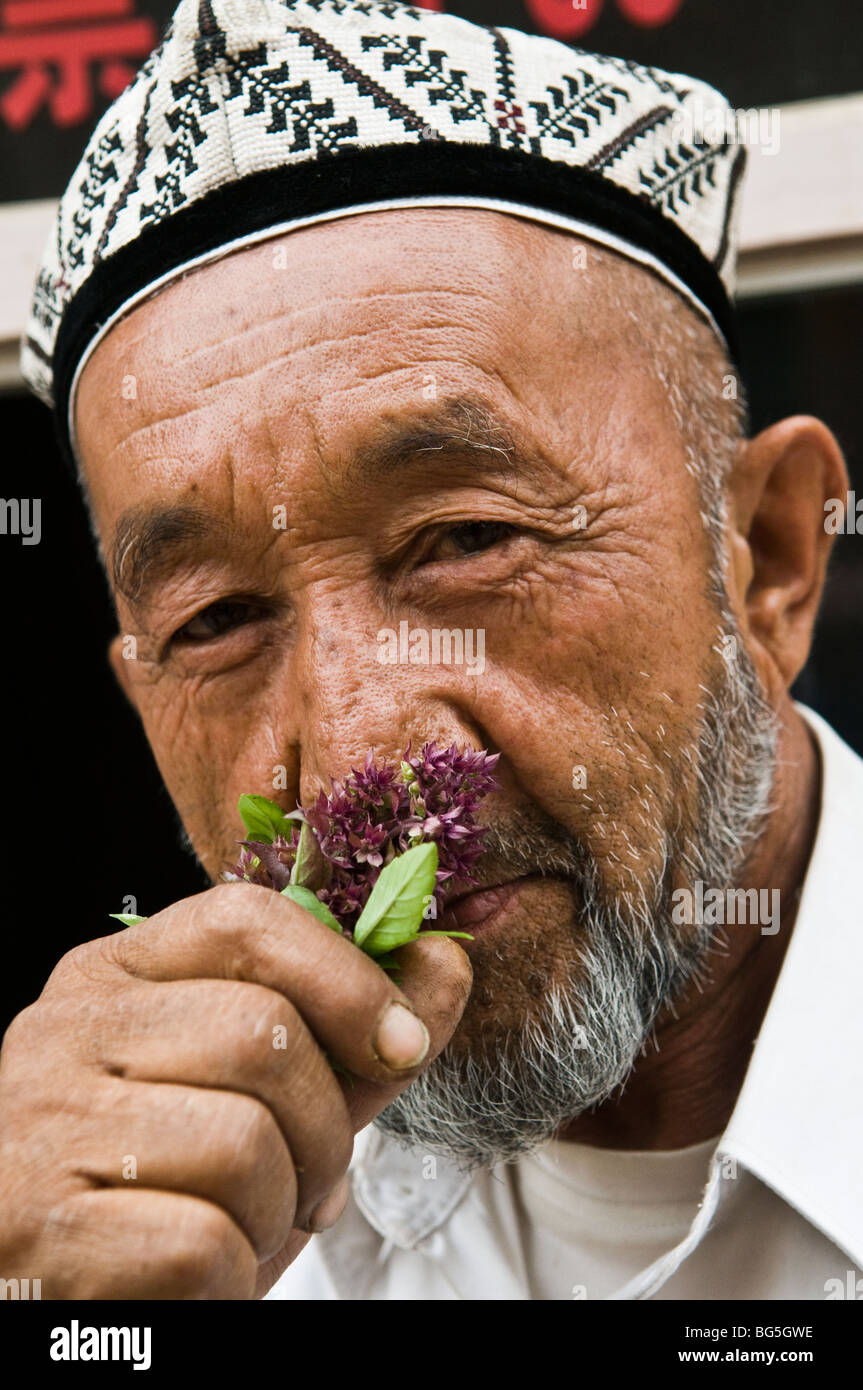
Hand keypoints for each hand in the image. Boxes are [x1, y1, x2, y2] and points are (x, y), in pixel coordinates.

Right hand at [0, 881, 471, 1298]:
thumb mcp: (270, 1101)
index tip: (402, 1044)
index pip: (245, 920)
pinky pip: (201, 1242)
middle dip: (322, 1127)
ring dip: (279, 1210)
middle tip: (307, 1180)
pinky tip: (195, 1278)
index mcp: (115, 977)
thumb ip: (352, 1037)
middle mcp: (62, 1031)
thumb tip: (446, 960)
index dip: (349, 978)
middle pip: (261, 1032)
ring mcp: (40, 1125)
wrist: (74, 1301)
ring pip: (242, 1141)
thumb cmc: (173, 1188)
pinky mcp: (38, 1230)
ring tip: (240, 1226)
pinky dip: (232, 1276)